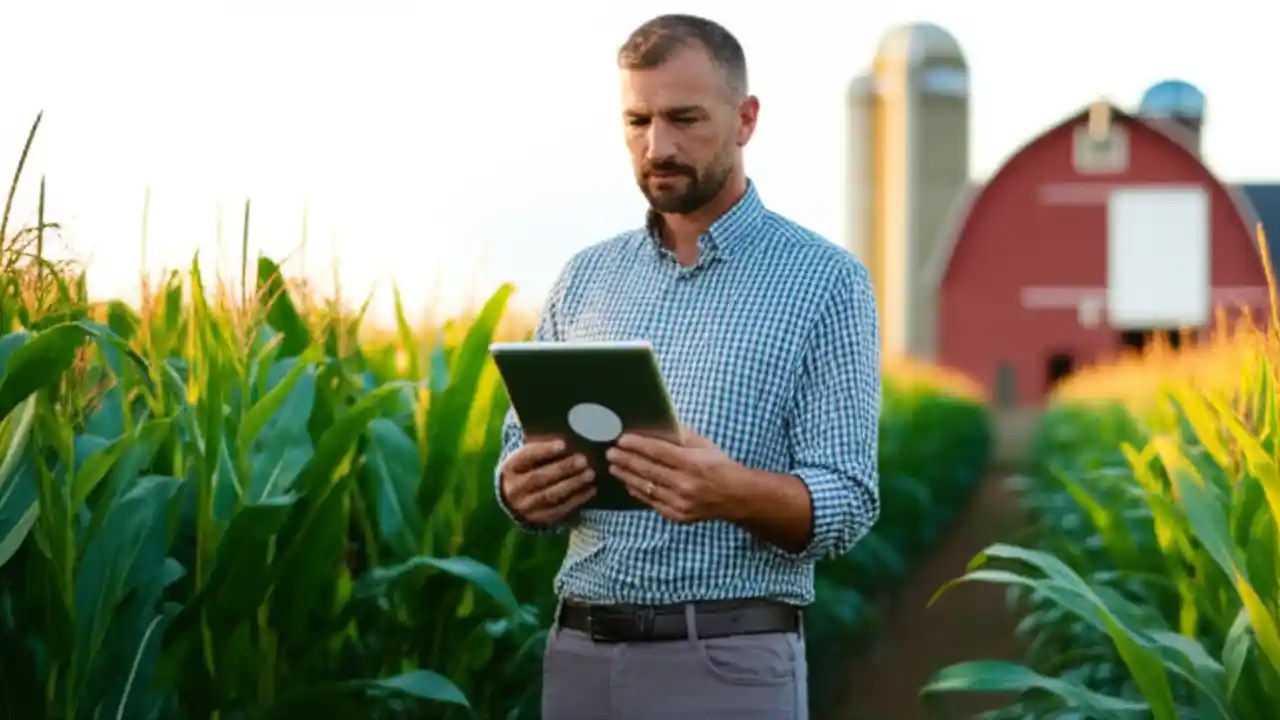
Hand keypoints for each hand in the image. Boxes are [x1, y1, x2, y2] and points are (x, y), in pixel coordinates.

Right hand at [500, 438, 595, 524]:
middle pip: (539, 477)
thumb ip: (543, 447)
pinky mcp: (540, 519)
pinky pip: (560, 510)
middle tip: (583, 460)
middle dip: (563, 468)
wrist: (517, 497)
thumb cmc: (531, 468)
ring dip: (573, 484)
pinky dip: (577, 499)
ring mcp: (526, 506)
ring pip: (550, 495)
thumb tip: (569, 438)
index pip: (525, 457)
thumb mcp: (530, 456)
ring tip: (590, 474)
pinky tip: (591, 489)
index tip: (563, 444)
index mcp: (510, 467)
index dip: (544, 451)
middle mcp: (514, 488)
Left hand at [605, 427, 739, 523]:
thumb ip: (681, 436)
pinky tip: (628, 483)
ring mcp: (680, 503)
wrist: (737, 497)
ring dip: (627, 476)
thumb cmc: (719, 466)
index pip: (658, 452)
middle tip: (610, 452)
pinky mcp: (678, 516)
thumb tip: (657, 424)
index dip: (637, 445)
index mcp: (692, 463)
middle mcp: (685, 484)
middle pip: (648, 470)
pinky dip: (638, 492)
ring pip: (646, 488)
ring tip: (613, 467)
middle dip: (626, 460)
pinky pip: (652, 503)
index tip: (621, 439)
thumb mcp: (704, 445)